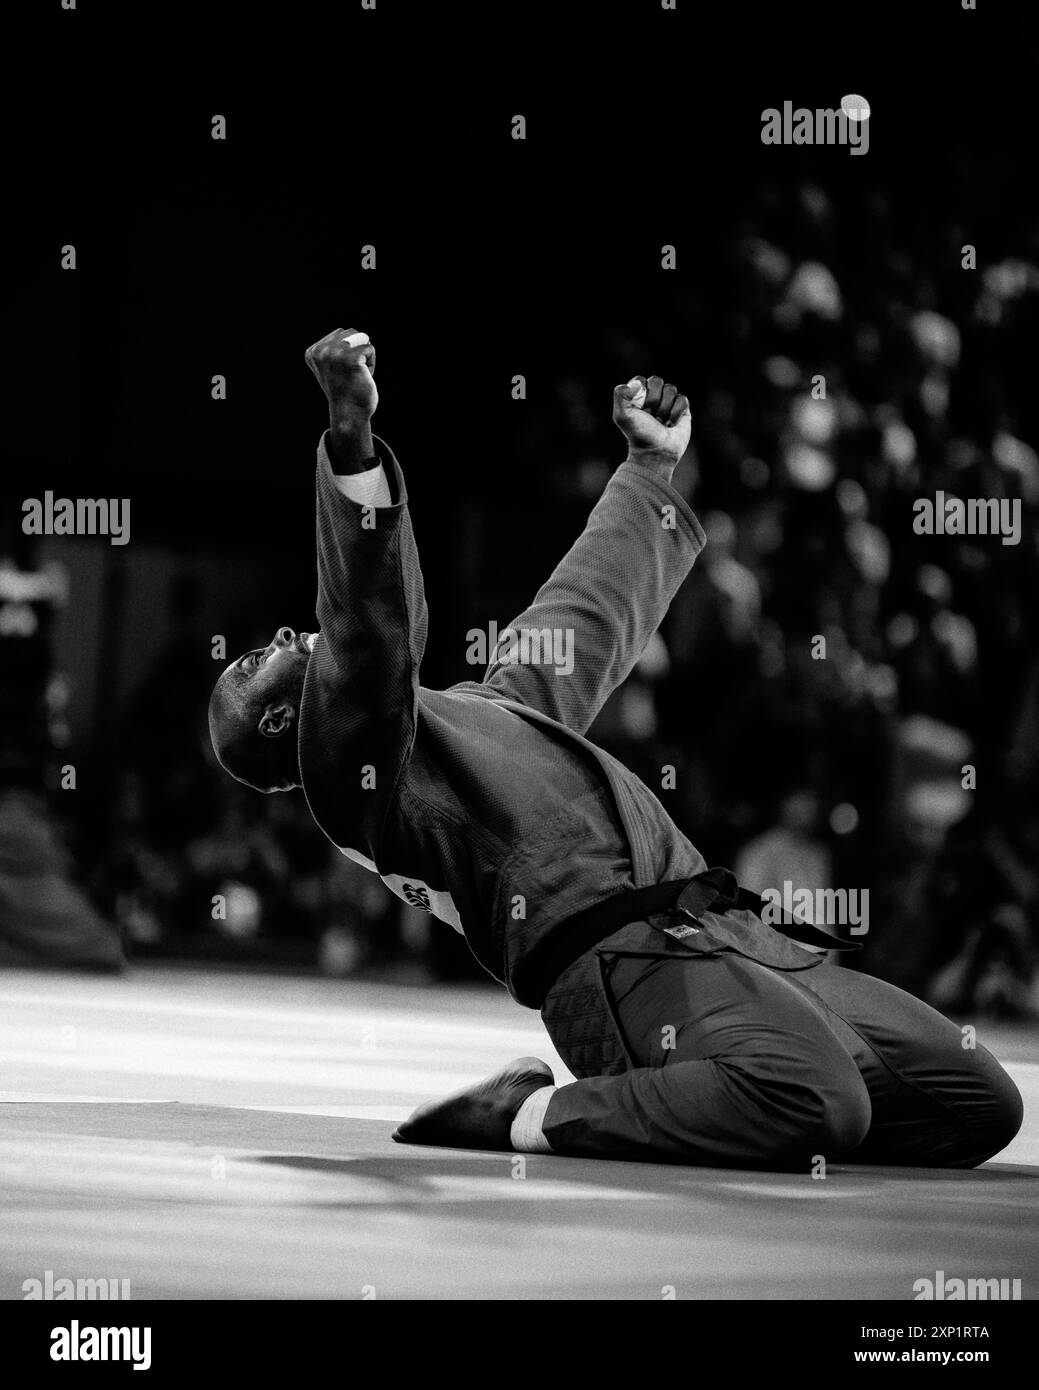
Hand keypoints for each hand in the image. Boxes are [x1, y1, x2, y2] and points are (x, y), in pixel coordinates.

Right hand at [305, 327, 377, 472]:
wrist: (349, 415)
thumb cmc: (346, 391)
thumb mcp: (332, 367)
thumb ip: (333, 350)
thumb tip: (352, 334)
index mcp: (312, 352)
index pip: (341, 334)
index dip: (348, 352)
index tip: (341, 373)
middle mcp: (320, 351)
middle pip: (352, 332)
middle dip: (358, 351)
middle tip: (351, 374)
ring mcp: (334, 353)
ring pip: (362, 338)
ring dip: (365, 357)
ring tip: (356, 374)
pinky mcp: (351, 358)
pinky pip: (370, 348)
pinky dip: (371, 364)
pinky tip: (362, 377)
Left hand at [612, 375, 690, 480]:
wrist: (656, 452)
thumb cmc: (638, 435)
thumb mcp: (622, 416)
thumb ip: (621, 395)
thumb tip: (637, 383)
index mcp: (637, 396)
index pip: (641, 380)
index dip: (641, 393)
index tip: (639, 409)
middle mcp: (653, 396)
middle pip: (657, 381)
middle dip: (653, 400)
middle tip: (650, 416)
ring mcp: (668, 402)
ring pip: (670, 389)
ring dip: (664, 409)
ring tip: (660, 422)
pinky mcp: (682, 409)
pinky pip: (682, 400)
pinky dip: (675, 414)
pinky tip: (671, 424)